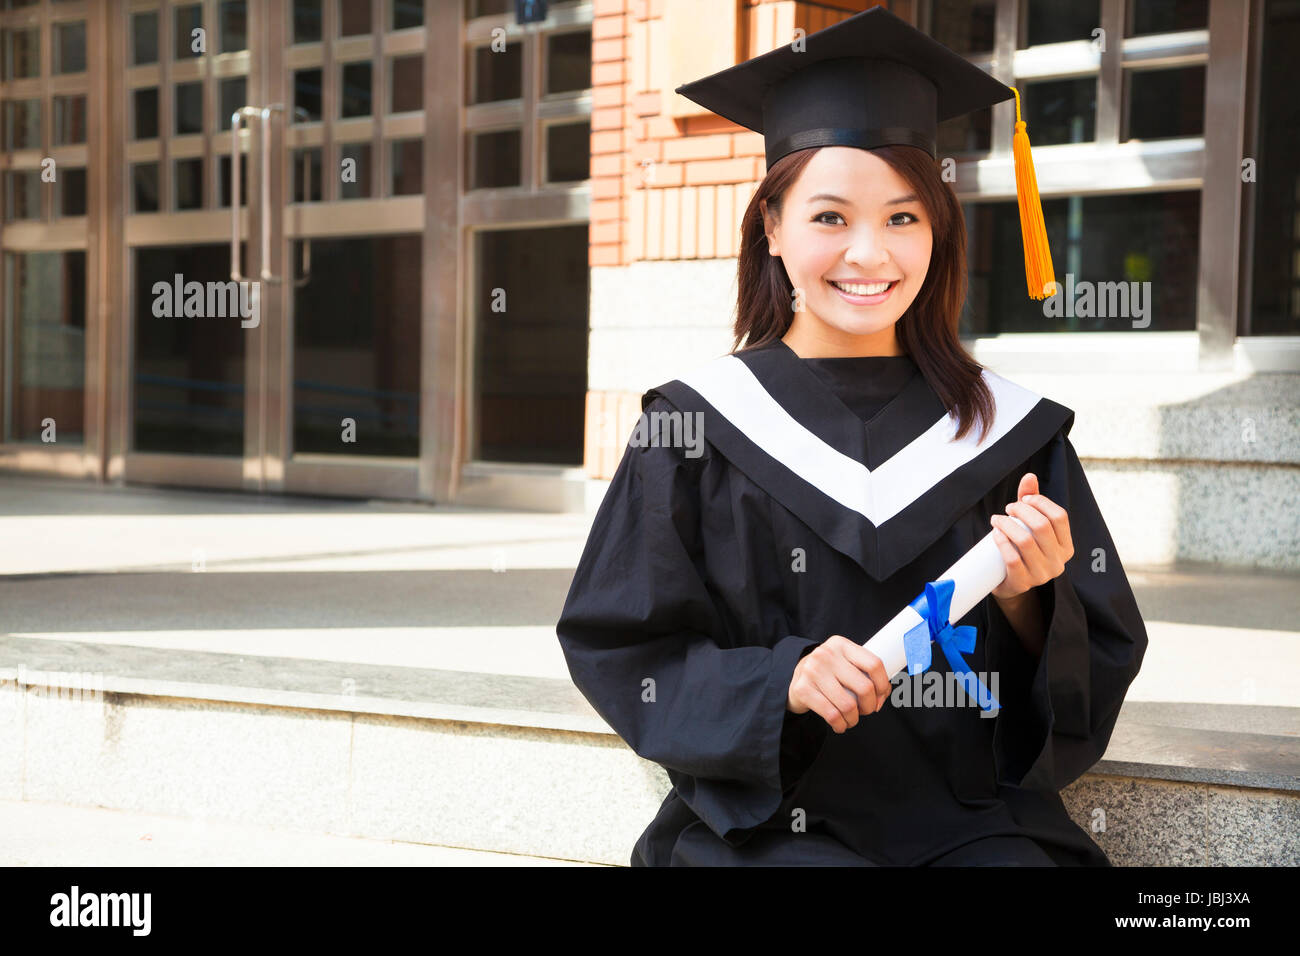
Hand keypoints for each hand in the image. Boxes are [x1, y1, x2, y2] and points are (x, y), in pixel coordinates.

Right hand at [787, 635, 891, 732]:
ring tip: (851, 719)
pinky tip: (840, 724)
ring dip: (854, 719)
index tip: (880, 697)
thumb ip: (864, 672)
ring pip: (848, 705)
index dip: (883, 685)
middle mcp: (826, 654)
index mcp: (841, 644)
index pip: (874, 664)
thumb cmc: (829, 673)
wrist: (794, 678)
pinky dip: (840, 725)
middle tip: (865, 711)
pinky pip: (832, 715)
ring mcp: (812, 671)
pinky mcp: (802, 689)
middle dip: (869, 706)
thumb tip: (883, 694)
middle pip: (864, 687)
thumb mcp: (845, 663)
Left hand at [989, 472, 1073, 600]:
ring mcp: (1041, 575)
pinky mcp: (1022, 583)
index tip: (1024, 498)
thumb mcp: (1030, 526)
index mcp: (1066, 546)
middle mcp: (1058, 562)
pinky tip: (995, 533)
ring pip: (1025, 541)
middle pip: (1041, 526)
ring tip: (997, 519)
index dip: (1041, 502)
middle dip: (1022, 511)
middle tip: (1009, 508)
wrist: (1010, 584)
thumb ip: (1031, 501)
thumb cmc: (1022, 549)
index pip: (1060, 516)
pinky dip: (1001, 542)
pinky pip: (1012, 559)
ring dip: (1007, 524)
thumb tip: (1029, 475)